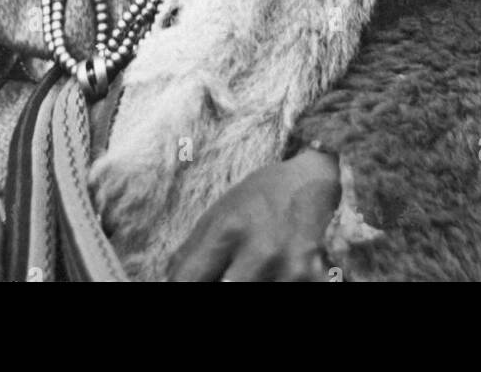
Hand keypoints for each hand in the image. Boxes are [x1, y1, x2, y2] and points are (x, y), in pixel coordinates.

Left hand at [166, 148, 340, 281]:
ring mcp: (287, 269)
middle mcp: (258, 251)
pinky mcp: (312, 279)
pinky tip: (270, 275)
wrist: (313, 182)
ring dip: (246, 288)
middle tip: (220, 278)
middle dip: (216, 288)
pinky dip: (272, 285)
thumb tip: (167, 281)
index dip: (180, 287)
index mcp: (228, 229)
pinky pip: (284, 292)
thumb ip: (191, 252)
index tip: (185, 286)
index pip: (188, 280)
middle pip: (222, 293)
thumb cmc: (260, 197)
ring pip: (254, 298)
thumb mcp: (219, 212)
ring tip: (248, 272)